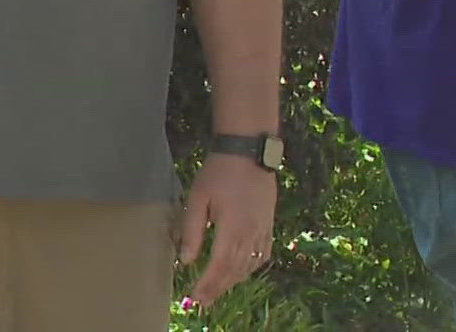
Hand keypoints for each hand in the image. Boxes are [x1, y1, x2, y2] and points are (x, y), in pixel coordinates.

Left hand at [178, 153, 277, 307]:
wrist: (249, 153)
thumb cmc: (218, 173)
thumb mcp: (197, 198)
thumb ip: (192, 230)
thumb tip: (185, 260)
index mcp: (232, 229)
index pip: (219, 265)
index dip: (208, 284)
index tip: (196, 297)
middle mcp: (251, 234)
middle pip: (235, 270)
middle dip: (218, 287)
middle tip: (203, 301)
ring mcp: (263, 231)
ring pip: (249, 265)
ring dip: (233, 280)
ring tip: (217, 289)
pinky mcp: (269, 225)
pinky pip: (262, 255)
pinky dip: (250, 268)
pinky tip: (241, 271)